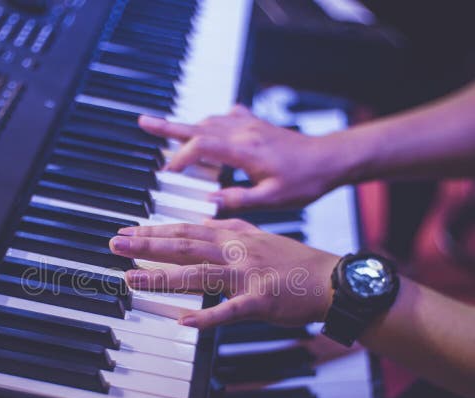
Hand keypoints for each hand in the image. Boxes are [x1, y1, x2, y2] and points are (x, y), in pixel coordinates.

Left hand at [108, 218, 338, 328]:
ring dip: (162, 276)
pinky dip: (208, 315)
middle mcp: (236, 251)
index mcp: (235, 237)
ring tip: (132, 279)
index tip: (127, 231)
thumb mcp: (261, 235)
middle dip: (146, 245)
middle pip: (184, 246)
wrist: (331, 279)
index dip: (154, 231)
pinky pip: (231, 310)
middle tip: (115, 244)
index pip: (187, 230)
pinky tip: (184, 321)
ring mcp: (247, 276)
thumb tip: (207, 221)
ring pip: (198, 274)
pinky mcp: (261, 300)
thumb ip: (232, 227)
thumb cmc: (296, 261)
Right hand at [138, 105, 349, 211]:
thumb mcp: (273, 199)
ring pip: (210, 121)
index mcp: (245, 152)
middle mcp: (244, 133)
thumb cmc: (306, 181)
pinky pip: (228, 117)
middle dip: (168, 127)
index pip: (201, 147)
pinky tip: (210, 125)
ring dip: (187, 126)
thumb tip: (208, 203)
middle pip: (198, 126)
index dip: (180, 158)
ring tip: (167, 131)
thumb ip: (238, 200)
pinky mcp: (257, 125)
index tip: (168, 172)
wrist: (331, 159)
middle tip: (143, 123)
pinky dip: (212, 121)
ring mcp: (250, 126)